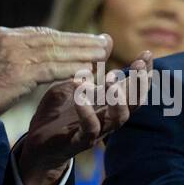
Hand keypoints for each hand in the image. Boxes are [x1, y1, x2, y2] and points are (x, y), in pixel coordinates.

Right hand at [0, 26, 111, 132]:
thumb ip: (12, 59)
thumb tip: (32, 65)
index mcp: (3, 35)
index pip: (42, 33)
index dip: (68, 37)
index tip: (87, 40)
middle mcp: (10, 39)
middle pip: (54, 37)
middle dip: (82, 40)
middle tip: (105, 40)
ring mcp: (14, 54)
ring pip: (57, 51)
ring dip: (83, 52)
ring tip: (104, 53)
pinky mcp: (17, 72)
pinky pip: (52, 68)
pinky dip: (72, 68)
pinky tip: (88, 70)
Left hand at [16, 52, 154, 184]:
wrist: (36, 146)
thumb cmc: (56, 114)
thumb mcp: (72, 83)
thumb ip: (91, 66)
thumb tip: (108, 38)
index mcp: (106, 104)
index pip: (132, 88)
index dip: (143, 72)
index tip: (147, 53)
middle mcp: (107, 118)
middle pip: (133, 103)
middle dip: (139, 83)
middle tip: (139, 63)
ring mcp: (96, 131)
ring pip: (118, 118)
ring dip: (118, 98)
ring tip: (112, 79)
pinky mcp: (79, 141)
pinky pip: (90, 128)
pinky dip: (87, 112)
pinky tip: (80, 96)